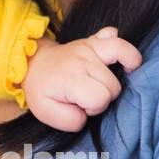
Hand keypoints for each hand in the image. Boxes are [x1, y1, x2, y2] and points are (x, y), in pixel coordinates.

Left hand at [20, 26, 141, 131]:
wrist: (33, 65)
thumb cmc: (42, 90)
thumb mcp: (46, 112)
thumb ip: (70, 120)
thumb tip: (88, 113)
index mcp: (71, 78)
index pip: (100, 99)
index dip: (94, 108)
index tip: (82, 106)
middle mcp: (83, 60)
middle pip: (114, 86)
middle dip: (103, 98)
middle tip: (86, 96)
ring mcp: (89, 47)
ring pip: (122, 66)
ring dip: (114, 80)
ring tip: (103, 84)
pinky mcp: (94, 41)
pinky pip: (116, 38)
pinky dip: (125, 51)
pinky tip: (124, 63)